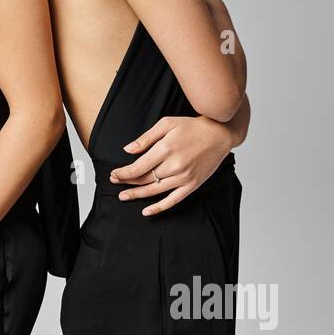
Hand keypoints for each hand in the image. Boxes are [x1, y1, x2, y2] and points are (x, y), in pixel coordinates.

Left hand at [110, 115, 235, 215]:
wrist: (219, 134)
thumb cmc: (192, 126)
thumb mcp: (166, 123)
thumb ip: (146, 138)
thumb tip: (128, 150)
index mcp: (166, 148)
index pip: (138, 166)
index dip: (123, 173)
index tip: (113, 174)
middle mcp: (175, 165)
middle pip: (145, 179)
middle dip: (127, 182)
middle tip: (114, 182)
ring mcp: (184, 177)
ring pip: (155, 190)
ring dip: (137, 195)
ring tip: (123, 196)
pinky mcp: (193, 185)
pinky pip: (173, 200)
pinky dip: (159, 208)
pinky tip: (146, 211)